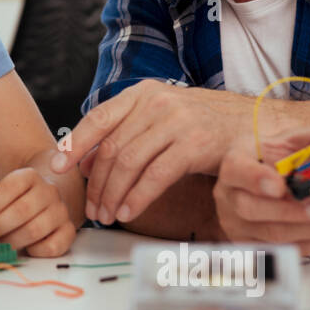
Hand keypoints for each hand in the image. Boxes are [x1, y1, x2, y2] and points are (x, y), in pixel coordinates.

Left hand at [0, 168, 75, 256]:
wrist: (46, 200)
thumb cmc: (18, 199)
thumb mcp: (5, 192)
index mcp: (30, 175)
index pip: (10, 187)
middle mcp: (49, 191)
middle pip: (21, 211)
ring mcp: (61, 211)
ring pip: (35, 229)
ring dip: (12, 241)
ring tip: (0, 244)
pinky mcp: (69, 231)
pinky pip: (52, 246)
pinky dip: (35, 251)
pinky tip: (26, 248)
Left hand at [49, 80, 246, 225]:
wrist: (253, 124)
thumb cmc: (201, 125)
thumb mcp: (159, 120)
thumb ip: (123, 135)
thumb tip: (84, 163)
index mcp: (142, 93)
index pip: (98, 118)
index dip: (74, 143)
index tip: (56, 166)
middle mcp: (157, 102)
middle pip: (112, 147)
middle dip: (97, 183)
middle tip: (91, 209)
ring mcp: (177, 121)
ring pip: (129, 163)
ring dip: (113, 195)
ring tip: (107, 215)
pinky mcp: (196, 144)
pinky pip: (155, 176)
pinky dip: (137, 198)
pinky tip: (128, 212)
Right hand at [213, 129, 309, 254]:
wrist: (258, 183)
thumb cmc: (273, 161)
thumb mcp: (291, 142)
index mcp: (235, 164)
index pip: (237, 170)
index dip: (255, 179)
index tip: (279, 186)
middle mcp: (229, 196)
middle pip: (252, 208)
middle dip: (292, 212)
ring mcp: (238, 225)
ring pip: (271, 235)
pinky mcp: (254, 246)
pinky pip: (285, 250)